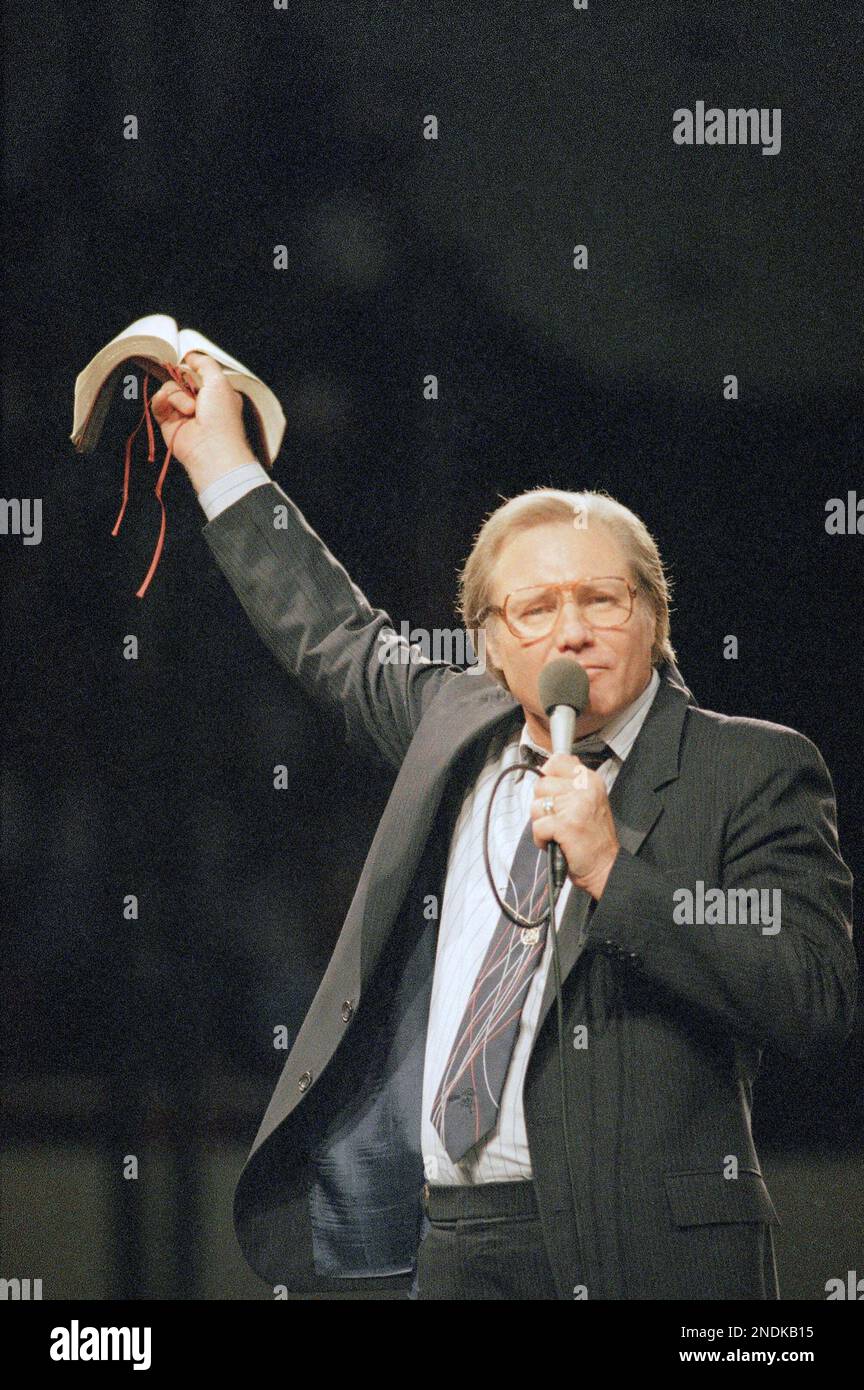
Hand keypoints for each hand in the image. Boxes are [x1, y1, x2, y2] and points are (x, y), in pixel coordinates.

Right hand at [150, 351, 257, 491]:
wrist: (211, 449)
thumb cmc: (221, 418)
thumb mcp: (219, 381)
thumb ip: (205, 364)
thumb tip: (191, 356)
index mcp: (215, 393)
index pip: (197, 373)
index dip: (191, 368)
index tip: (188, 365)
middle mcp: (199, 403)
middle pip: (179, 379)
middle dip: (184, 384)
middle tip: (195, 397)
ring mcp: (183, 412)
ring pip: (168, 389)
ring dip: (177, 397)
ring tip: (190, 411)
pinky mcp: (168, 422)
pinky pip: (158, 402)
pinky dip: (161, 401)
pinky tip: (166, 405)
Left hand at [531, 752, 619, 899]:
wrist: (605, 866)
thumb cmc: (593, 838)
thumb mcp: (590, 800)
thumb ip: (572, 781)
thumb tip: (551, 764)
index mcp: (590, 780)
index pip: (557, 761)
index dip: (548, 778)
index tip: (555, 794)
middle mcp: (584, 789)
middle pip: (541, 784)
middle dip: (543, 806)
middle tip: (560, 819)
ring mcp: (575, 806)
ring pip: (536, 806)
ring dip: (542, 824)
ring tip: (559, 832)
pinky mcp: (565, 824)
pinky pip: (537, 826)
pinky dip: (541, 840)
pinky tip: (556, 843)